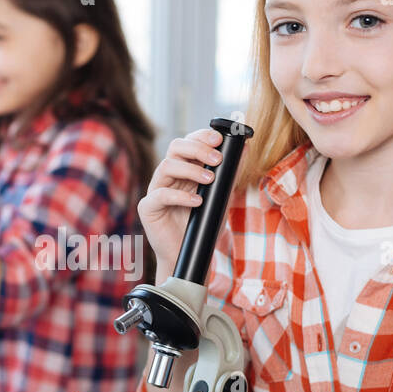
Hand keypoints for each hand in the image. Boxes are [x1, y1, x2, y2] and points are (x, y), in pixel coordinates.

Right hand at [137, 127, 223, 275]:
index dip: (201, 136)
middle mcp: (168, 176)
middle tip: (217, 159)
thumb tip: (244, 148)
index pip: (188, 142)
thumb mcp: (222, 197)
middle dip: (197, 148)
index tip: (219, 139)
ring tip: (210, 179)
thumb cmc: (204, 225)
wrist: (192, 254)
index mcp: (183, 169)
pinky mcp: (148, 208)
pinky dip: (180, 196)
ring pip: (166, 166)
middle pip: (175, 147)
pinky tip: (197, 201)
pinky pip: (160, 195)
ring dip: (190, 169)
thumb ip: (230, 174)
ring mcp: (156, 190)